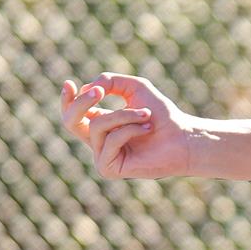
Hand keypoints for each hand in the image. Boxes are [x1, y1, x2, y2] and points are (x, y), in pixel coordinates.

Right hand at [60, 72, 195, 180]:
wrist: (183, 137)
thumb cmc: (162, 114)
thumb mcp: (135, 88)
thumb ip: (110, 81)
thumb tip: (87, 88)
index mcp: (100, 124)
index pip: (73, 113)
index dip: (67, 99)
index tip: (69, 84)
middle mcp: (98, 141)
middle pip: (70, 121)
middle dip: (81, 103)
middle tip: (99, 91)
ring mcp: (102, 156)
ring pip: (97, 125)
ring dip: (124, 115)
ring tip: (146, 115)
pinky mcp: (108, 168)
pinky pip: (110, 140)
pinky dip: (129, 130)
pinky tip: (147, 130)